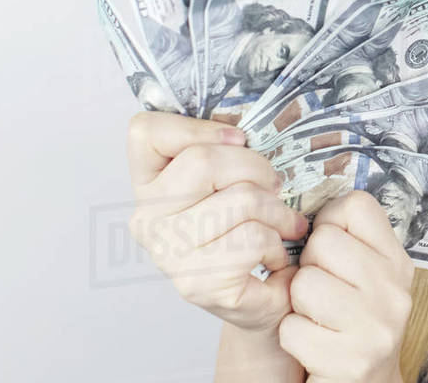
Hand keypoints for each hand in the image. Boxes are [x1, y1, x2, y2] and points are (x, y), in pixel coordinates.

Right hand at [125, 110, 309, 332]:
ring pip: (240, 200)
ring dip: (278, 211)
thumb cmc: (244, 231)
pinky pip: (253, 239)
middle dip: (257, 168)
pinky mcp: (197, 283)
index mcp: (148, 185)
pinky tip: (274, 255)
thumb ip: (225, 151)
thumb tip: (249, 127)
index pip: (144, 131)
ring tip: (284, 224)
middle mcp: (147, 219)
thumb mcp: (229, 182)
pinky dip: (278, 243)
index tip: (238, 138)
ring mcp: (168, 253)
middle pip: (203, 161)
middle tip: (276, 186)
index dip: (198, 127)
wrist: (259, 301)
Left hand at [278, 190, 413, 382]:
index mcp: (397, 262)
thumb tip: (307, 207)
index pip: (357, 206)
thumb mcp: (362, 278)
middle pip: (323, 242)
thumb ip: (346, 242)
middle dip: (308, 266)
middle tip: (321, 291)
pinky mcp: (353, 361)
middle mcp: (395, 291)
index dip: (329, 221)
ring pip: (304, 284)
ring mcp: (378, 327)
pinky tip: (314, 344)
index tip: (329, 247)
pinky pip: (292, 329)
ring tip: (318, 318)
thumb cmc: (349, 324)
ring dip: (298, 304)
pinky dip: (292, 337)